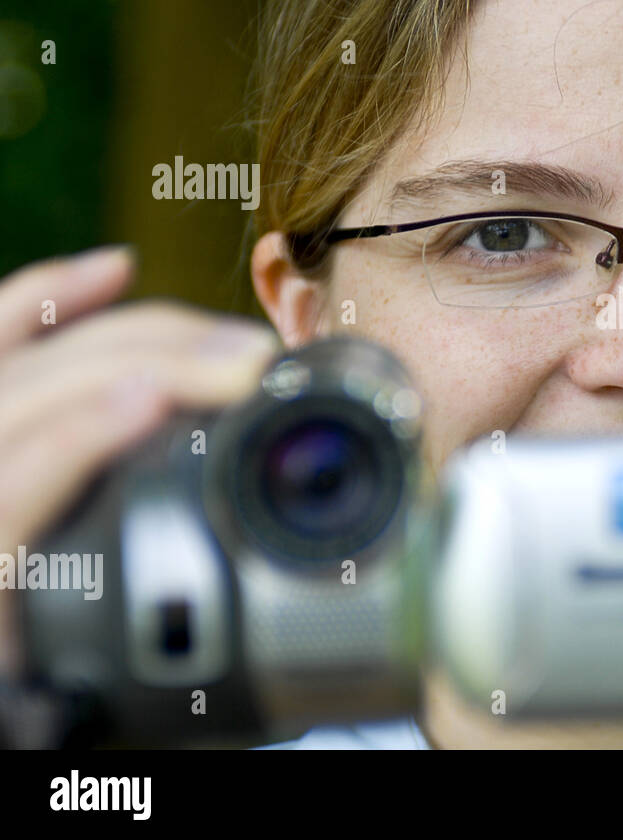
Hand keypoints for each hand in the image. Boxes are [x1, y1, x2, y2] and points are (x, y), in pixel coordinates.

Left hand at [0, 246, 277, 673]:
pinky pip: (1, 329)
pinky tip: (115, 269)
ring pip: (33, 351)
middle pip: (36, 390)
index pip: (16, 473)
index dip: (89, 431)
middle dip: (152, 359)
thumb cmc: (1, 673)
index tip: (176, 399)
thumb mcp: (33, 699)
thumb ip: (85, 687)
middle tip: (251, 364)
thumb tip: (210, 673)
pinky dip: (54, 295)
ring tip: (232, 341)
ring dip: (139, 331)